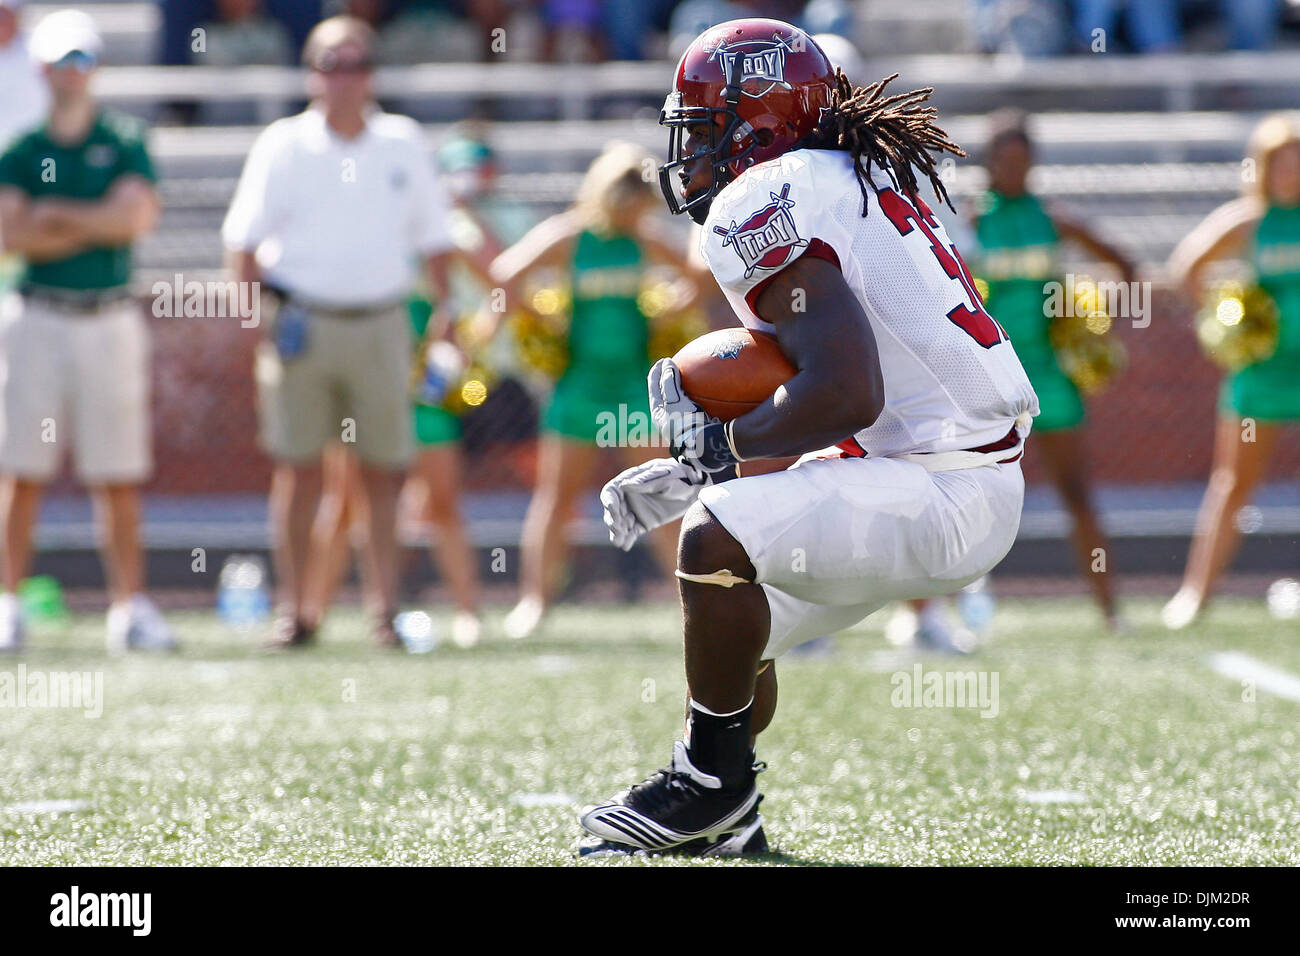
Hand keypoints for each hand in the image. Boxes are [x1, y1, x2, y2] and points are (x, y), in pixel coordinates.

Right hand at [600, 457, 708, 550]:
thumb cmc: (679, 476)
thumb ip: (645, 482)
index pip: (612, 491)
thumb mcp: (664, 476)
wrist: (696, 487)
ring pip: (622, 523)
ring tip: (618, 541)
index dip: (609, 501)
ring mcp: (636, 510)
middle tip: (617, 529)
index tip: (612, 509)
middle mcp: (629, 496)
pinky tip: (625, 545)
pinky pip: (633, 532)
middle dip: (613, 520)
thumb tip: (624, 485)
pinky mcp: (644, 522)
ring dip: (618, 532)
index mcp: (630, 481)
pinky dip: (628, 538)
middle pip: (614, 510)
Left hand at [647, 357, 737, 473]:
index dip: (657, 371)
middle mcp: (668, 420)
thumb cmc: (688, 425)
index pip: (654, 387)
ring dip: (686, 388)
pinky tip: (716, 391)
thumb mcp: (674, 401)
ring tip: (695, 376)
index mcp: (659, 414)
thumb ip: (669, 382)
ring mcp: (683, 425)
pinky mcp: (698, 427)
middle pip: (665, 394)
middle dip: (669, 379)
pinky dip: (702, 397)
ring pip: (682, 401)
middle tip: (676, 365)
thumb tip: (667, 363)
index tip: (665, 359)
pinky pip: (699, 407)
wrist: (706, 449)